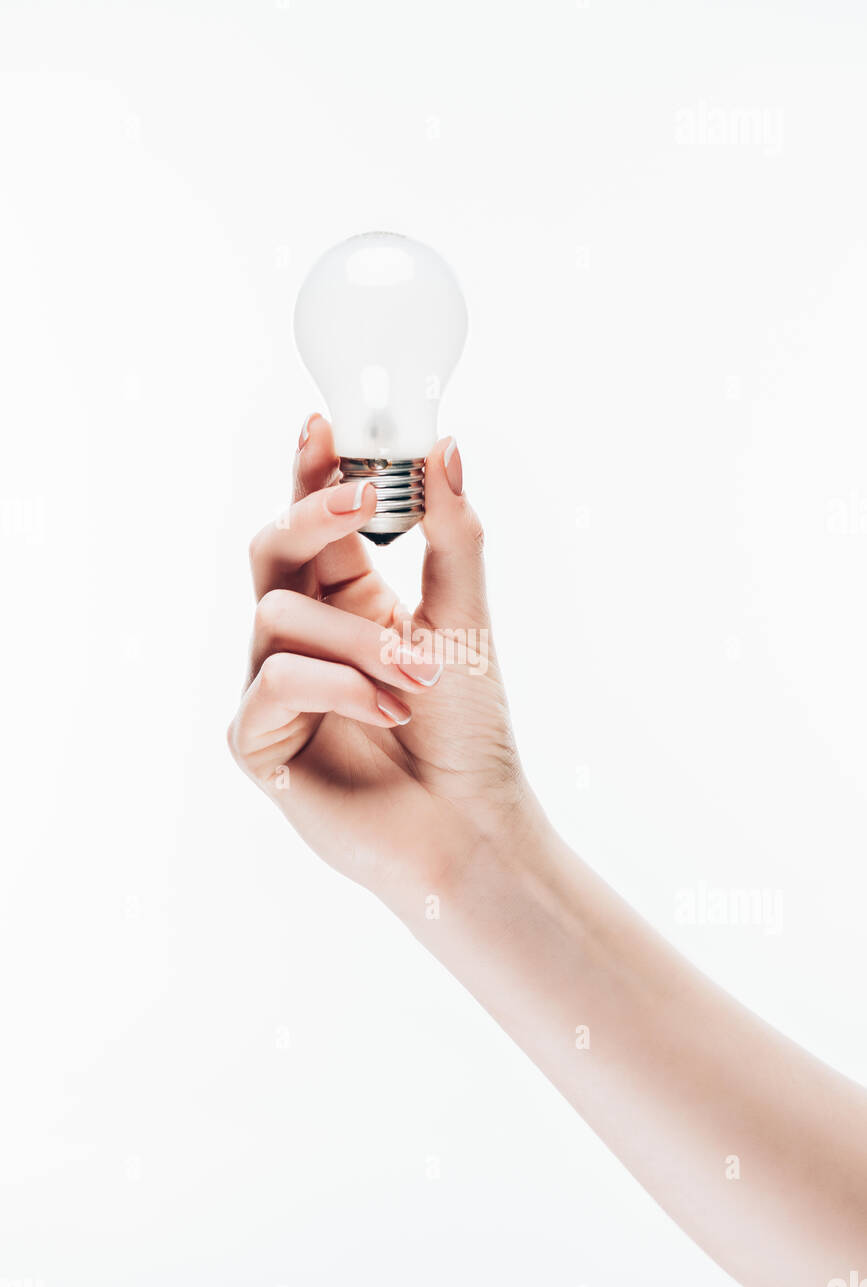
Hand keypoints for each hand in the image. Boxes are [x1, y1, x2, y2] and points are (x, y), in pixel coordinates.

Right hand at [228, 414, 529, 908]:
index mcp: (348, 604)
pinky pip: (272, 683)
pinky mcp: (257, 740)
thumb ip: (453, 537)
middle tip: (365, 496)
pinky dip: (336, 688)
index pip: (314, 524)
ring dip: (359, 639)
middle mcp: (304, 639)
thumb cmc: (469, 732)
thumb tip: (443, 447)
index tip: (323, 423)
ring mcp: (274, 689)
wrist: (470, 827)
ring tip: (417, 679)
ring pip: (279, 616)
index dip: (310, 472)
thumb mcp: (466, 622)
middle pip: (272, 550)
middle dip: (315, 515)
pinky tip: (385, 714)